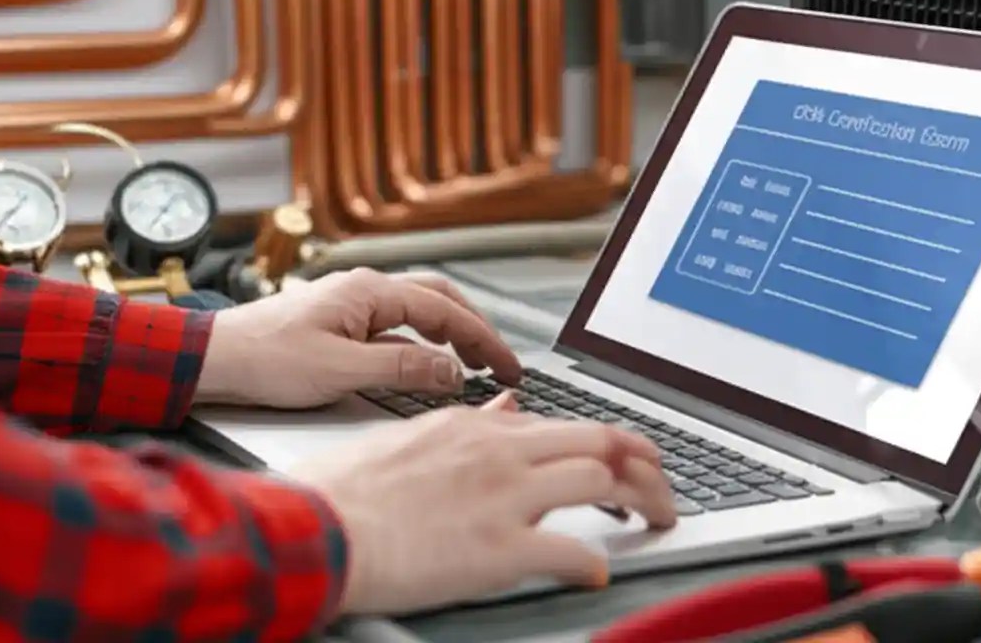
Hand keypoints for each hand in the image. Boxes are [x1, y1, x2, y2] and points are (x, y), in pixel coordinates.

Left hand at [195, 268, 520, 408]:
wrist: (209, 360)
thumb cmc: (262, 360)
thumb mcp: (341, 371)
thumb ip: (403, 370)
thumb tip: (451, 371)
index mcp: (369, 292)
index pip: (446, 312)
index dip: (484, 341)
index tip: (508, 366)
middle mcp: (364, 290)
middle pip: (439, 300)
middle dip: (476, 330)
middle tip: (502, 362)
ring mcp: (351, 305)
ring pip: (417, 313)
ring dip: (450, 335)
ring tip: (475, 364)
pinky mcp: (339, 324)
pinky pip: (394, 328)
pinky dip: (421, 346)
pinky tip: (426, 368)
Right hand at [287, 394, 677, 615]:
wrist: (317, 527)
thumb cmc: (349, 490)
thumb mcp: (411, 435)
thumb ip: (467, 423)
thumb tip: (506, 408)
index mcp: (479, 428)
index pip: (567, 424)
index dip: (609, 442)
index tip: (625, 458)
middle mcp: (502, 454)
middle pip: (602, 441)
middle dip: (646, 462)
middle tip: (663, 484)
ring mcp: (504, 498)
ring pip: (601, 482)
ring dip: (641, 502)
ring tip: (655, 521)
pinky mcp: (499, 548)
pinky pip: (570, 551)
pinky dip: (592, 562)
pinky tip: (596, 572)